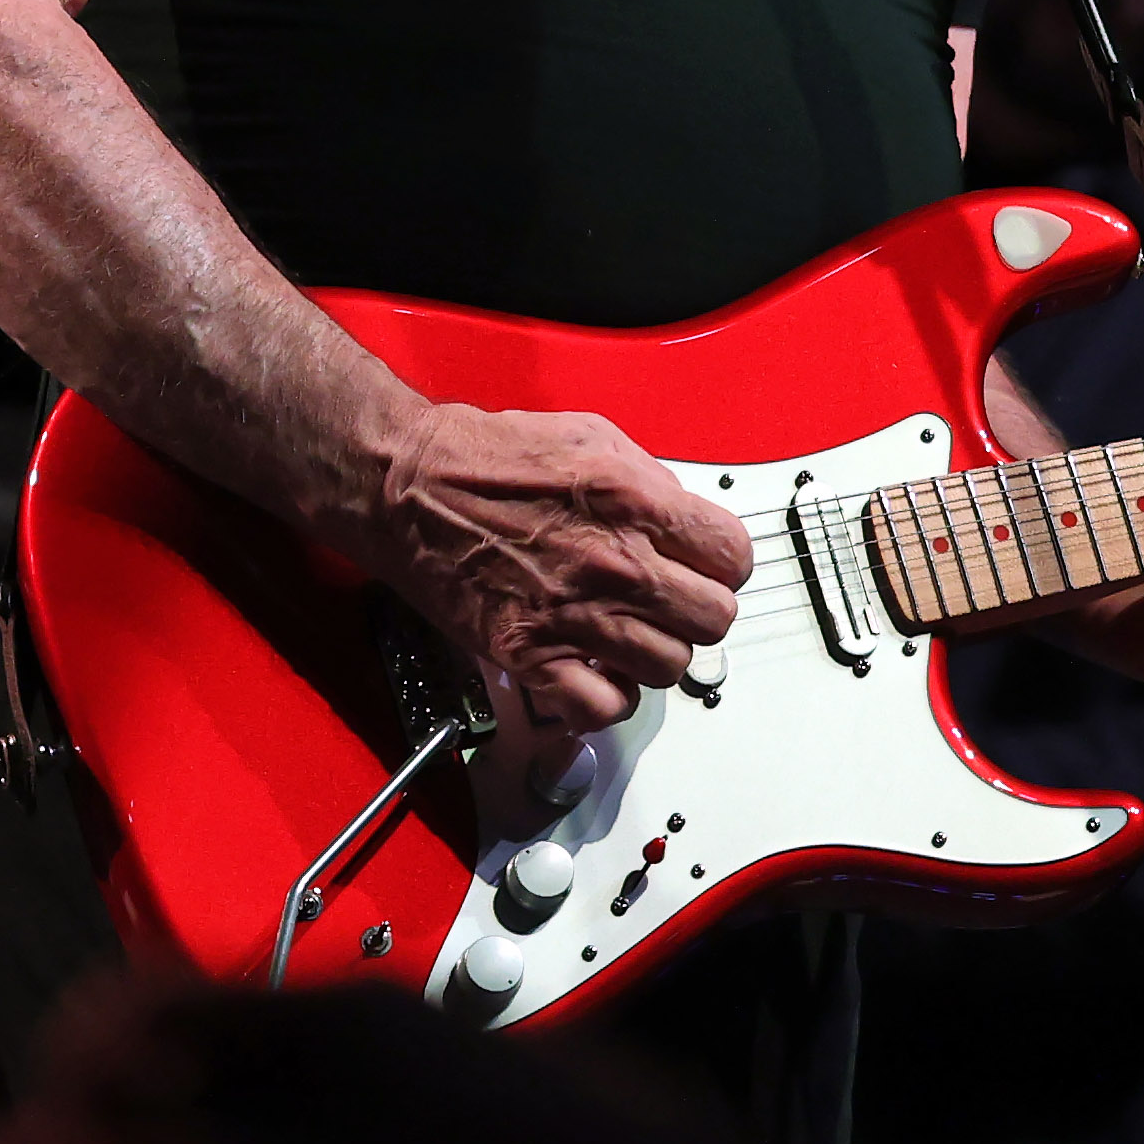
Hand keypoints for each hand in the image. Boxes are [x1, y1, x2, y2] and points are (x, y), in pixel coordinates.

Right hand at [360, 400, 754, 732]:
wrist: (410, 487)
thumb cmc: (489, 457)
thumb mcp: (592, 436)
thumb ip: (651, 480)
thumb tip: (685, 515)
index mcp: (635, 502)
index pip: (733, 556)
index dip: (724, 563)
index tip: (706, 566)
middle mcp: (615, 563)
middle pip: (713, 619)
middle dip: (698, 610)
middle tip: (672, 602)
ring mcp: (575, 614)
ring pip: (669, 667)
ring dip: (655, 654)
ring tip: (631, 635)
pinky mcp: (531, 654)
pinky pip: (601, 707)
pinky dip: (606, 699)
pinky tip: (596, 672)